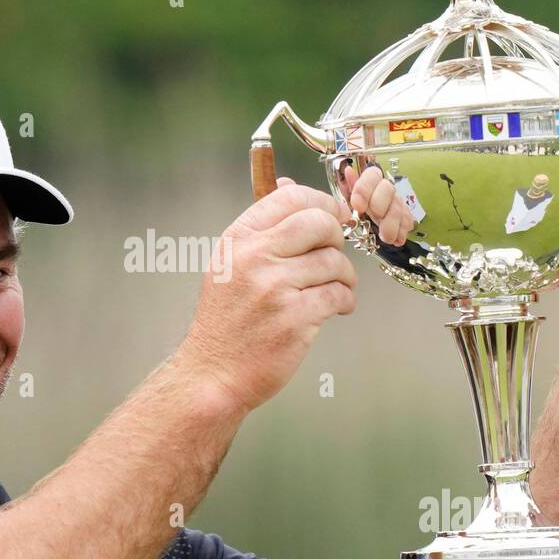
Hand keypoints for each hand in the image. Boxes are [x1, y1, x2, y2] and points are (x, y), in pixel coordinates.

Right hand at [177, 177, 355, 412]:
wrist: (213, 372)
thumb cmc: (227, 319)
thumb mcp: (230, 264)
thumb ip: (262, 228)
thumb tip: (289, 186)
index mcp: (238, 240)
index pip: (290, 198)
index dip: (321, 203)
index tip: (333, 217)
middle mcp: (254, 258)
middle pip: (318, 223)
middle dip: (337, 236)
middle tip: (336, 253)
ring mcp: (274, 288)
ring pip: (334, 261)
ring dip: (344, 275)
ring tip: (336, 288)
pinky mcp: (294, 319)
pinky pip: (338, 295)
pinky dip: (345, 301)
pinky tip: (337, 307)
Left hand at [339, 163, 414, 245]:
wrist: (370, 221)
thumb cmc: (358, 208)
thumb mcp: (348, 198)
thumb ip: (349, 186)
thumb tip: (348, 171)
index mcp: (371, 181)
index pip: (372, 175)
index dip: (365, 189)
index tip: (358, 205)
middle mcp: (385, 189)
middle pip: (388, 189)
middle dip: (380, 205)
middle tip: (376, 218)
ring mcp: (396, 201)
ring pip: (399, 207)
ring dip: (392, 224)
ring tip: (386, 237)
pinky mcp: (405, 215)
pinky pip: (407, 220)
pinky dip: (402, 231)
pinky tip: (397, 238)